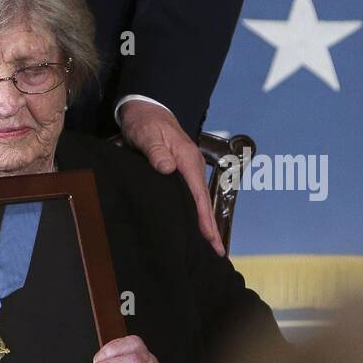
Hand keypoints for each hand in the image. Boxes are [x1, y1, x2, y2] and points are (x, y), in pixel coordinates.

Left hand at [120, 99, 222, 255]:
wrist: (146, 109)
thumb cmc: (146, 122)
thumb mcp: (147, 134)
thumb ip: (156, 150)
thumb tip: (167, 168)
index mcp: (187, 159)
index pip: (198, 195)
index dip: (204, 219)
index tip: (211, 240)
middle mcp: (192, 166)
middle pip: (202, 201)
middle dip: (210, 227)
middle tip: (217, 253)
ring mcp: (187, 169)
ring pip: (197, 200)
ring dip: (202, 221)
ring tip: (207, 245)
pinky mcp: (179, 171)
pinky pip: (189, 195)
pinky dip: (194, 211)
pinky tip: (191, 223)